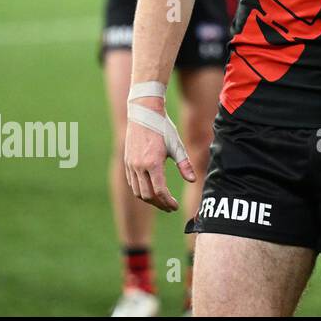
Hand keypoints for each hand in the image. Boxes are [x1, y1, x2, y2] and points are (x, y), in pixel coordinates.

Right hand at [124, 97, 194, 211]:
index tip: (175, 207)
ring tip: (161, 201)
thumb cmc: (163, 128)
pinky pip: (132, 183)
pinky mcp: (127, 162)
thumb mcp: (177, 145)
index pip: (159, 191)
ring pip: (137, 191)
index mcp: (152, 163)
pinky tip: (151, 190)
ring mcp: (131, 165)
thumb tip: (192, 180)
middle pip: (147, 195)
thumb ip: (184, 164)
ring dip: (149, 199)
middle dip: (159, 204)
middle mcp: (139, 166)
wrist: (144, 113)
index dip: (167, 202)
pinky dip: (141, 190)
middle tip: (169, 207)